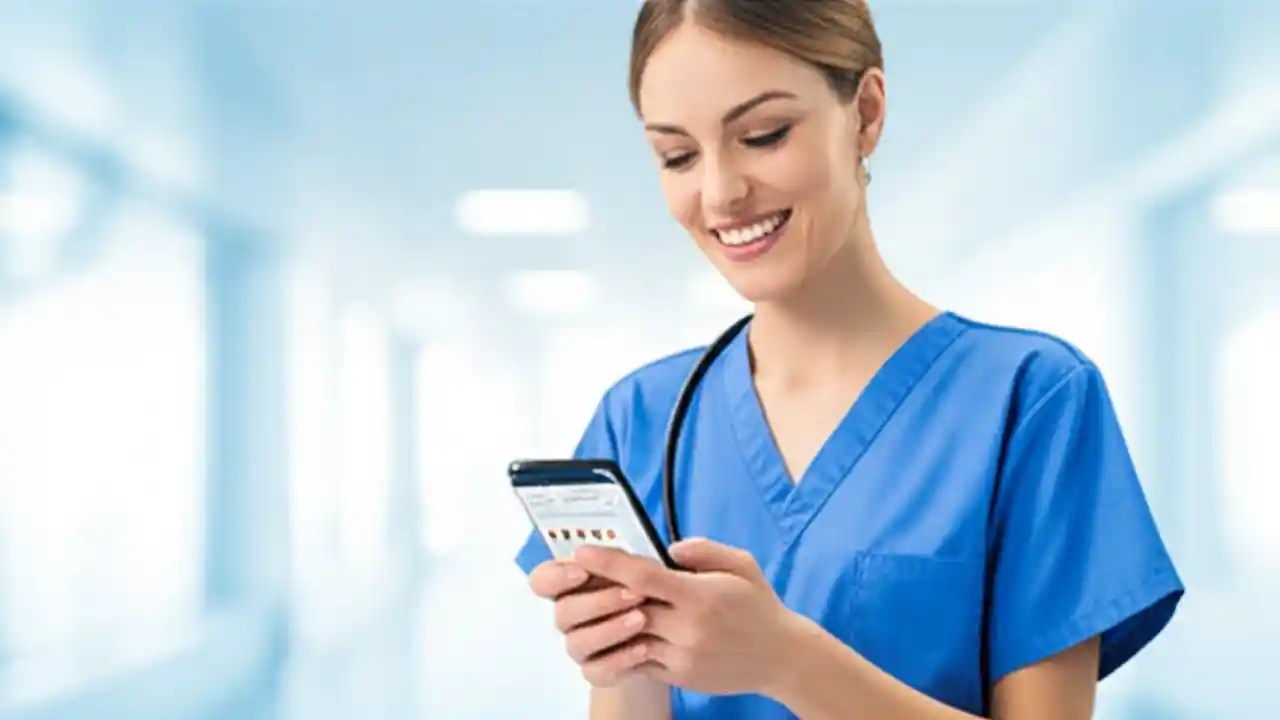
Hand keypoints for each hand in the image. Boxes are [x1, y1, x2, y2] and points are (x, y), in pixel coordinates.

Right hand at [527, 559, 652, 686]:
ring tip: (642, 619)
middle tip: (634, 593)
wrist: (671, 630)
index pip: (542, 581)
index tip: (581, 572)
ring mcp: (579, 645)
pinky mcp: (595, 671)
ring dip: (610, 630)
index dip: (555, 578)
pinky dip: (621, 659)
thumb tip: (586, 552)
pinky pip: (597, 671)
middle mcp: (568, 615)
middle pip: (562, 613)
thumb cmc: (649, 587)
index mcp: (570, 583)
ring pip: (576, 644)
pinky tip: (644, 647)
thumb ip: (618, 560)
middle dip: (599, 602)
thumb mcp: (641, 567)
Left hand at [571, 538, 807, 695]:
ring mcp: (682, 657)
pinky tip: (618, 630)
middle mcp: (688, 629)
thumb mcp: (741, 564)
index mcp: (700, 596)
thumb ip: (703, 550)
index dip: (607, 563)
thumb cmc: (758, 605)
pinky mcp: (679, 676)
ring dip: (611, 620)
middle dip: (602, 591)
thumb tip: (668, 549)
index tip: (582, 552)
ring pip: (628, 638)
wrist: (781, 657)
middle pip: (628, 607)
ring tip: (597, 603)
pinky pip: (639, 662)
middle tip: (580, 576)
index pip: (642, 577)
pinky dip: (624, 646)